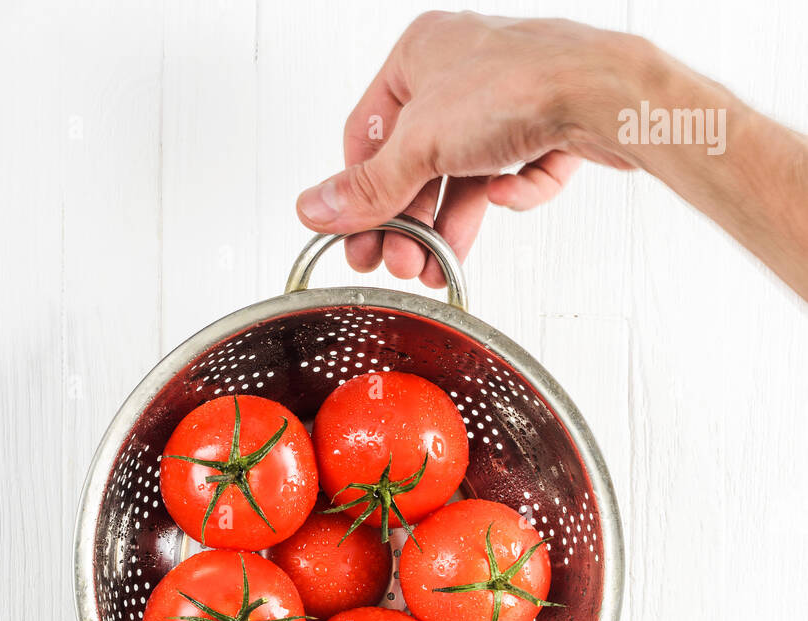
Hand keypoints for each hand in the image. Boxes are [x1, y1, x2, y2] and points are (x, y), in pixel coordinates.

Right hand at [296, 11, 807, 298]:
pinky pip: (512, 175)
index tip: (357, 241)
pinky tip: (507, 197)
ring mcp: (503, 100)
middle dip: (409, 223)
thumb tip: (316, 210)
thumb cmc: (520, 86)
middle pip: (415, 165)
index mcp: (419, 54)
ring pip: (462, 178)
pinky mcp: (543, 127)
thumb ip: (369, 187)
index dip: (360, 194)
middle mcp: (459, 72)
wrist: (604, 95)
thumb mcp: (422, 145)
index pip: (367, 135)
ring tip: (437, 266)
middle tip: (399, 263)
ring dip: (449, 227)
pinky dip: (510, 195)